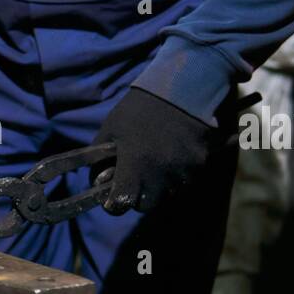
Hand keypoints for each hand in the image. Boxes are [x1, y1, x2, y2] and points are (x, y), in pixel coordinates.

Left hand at [95, 87, 219, 215]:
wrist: (182, 87)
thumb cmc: (140, 108)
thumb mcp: (111, 129)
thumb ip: (99, 159)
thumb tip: (95, 182)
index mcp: (134, 165)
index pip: (121, 204)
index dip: (114, 204)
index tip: (112, 198)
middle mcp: (159, 174)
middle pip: (145, 206)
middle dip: (137, 197)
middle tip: (134, 180)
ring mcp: (181, 171)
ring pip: (166, 194)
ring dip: (158, 187)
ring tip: (154, 162)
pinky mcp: (199, 165)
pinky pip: (184, 181)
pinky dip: (176, 175)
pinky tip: (172, 154)